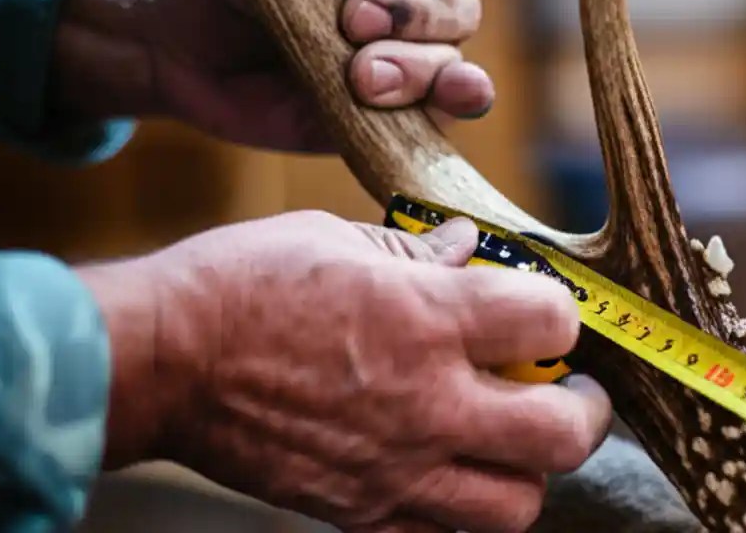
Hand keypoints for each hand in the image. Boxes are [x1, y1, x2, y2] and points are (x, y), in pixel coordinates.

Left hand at [55, 0, 491, 151]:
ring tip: (360, 77)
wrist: (179, 49)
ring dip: (416, 67)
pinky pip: (446, 114)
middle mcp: (410, 3)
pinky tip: (454, 98)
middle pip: (457, 4)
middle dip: (407, 14)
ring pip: (452, 60)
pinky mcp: (396, 119)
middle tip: (350, 21)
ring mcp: (408, 64)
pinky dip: (459, 103)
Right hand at [79, 212, 611, 532]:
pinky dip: (459, 513)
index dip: (563, 315)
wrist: (160, 360)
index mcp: (429, 320)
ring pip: (517, 506)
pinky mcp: (357, 511)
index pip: (554, 324)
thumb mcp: (339, 240)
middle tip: (568, 392)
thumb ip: (418, 254)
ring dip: (530, 472)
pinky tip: (447, 473)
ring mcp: (395, 469)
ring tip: (511, 440)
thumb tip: (469, 248)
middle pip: (564, 435)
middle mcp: (428, 403)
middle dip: (584, 411)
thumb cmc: (245, 285)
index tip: (547, 316)